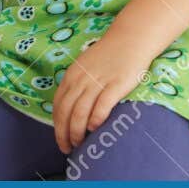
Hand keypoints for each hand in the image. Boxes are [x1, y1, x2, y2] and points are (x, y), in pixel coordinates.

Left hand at [51, 31, 152, 153]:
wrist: (131, 38)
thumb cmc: (109, 55)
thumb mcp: (84, 66)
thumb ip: (76, 85)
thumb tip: (70, 111)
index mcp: (71, 76)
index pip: (58, 107)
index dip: (57, 127)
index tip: (61, 140)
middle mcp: (81, 80)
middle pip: (66, 113)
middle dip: (64, 135)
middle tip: (68, 149)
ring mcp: (98, 82)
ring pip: (80, 113)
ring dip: (77, 132)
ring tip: (80, 144)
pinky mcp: (115, 85)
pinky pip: (101, 107)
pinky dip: (95, 120)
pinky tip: (95, 128)